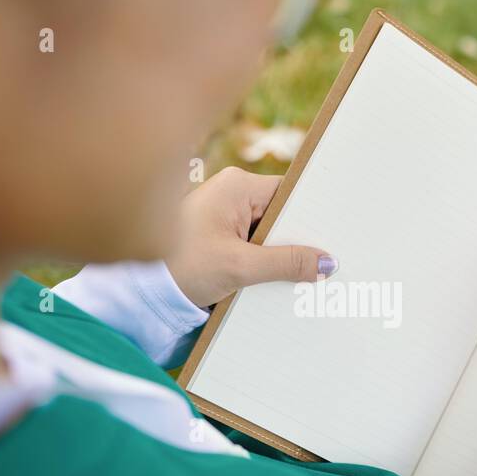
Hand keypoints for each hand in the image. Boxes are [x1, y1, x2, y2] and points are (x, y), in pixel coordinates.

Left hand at [164, 167, 336, 307]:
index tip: (335, 236)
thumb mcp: (239, 267)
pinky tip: (278, 281)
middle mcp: (232, 194)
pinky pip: (255, 246)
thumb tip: (327, 262)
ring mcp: (226, 215)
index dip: (312, 216)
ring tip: (303, 278)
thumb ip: (285, 263)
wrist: (141, 289)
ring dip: (281, 257)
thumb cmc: (181, 266)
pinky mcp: (221, 236)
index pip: (290, 194)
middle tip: (325, 266)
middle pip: (282, 216)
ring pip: (270, 234)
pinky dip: (265, 263)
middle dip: (298, 242)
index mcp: (237, 186)